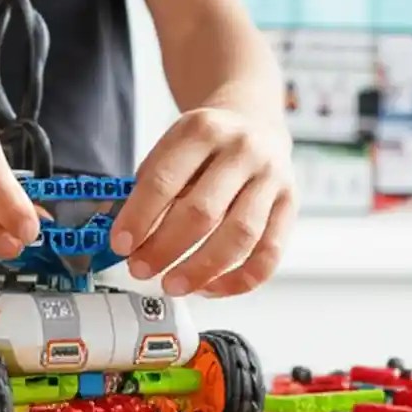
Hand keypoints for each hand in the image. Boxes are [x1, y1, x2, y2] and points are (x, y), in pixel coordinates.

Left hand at [111, 107, 296, 296]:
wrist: (254, 123)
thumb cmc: (206, 146)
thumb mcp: (173, 148)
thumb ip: (151, 188)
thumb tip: (128, 238)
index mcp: (203, 131)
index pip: (164, 181)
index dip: (138, 218)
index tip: (121, 245)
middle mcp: (242, 151)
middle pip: (202, 212)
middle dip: (165, 249)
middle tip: (141, 269)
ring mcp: (271, 178)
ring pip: (239, 236)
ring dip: (201, 269)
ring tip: (173, 284)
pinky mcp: (290, 204)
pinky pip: (269, 253)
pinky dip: (240, 279)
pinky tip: (212, 288)